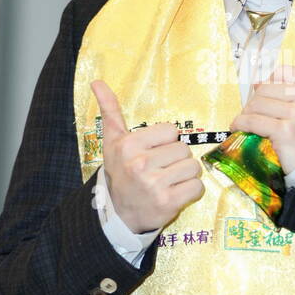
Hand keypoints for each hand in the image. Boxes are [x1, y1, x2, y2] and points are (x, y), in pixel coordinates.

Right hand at [90, 80, 203, 232]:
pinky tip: (175, 194)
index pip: (171, 131)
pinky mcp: (168, 202)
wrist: (119, 212)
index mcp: (129, 145)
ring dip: (185, 175)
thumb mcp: (113, 141)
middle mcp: (140, 163)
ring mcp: (154, 184)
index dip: (166, 142)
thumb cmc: (121, 172)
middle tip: (161, 170)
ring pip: (193, 167)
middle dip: (177, 160)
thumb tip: (97, 82)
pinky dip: (191, 191)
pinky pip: (197, 187)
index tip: (154, 153)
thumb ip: (110, 111)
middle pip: (184, 150)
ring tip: (169, 182)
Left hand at [228, 65, 294, 174]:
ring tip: (246, 121)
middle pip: (267, 87)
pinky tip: (238, 127)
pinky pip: (252, 121)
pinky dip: (240, 124)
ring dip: (246, 113)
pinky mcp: (286, 131)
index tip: (263, 93)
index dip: (269, 82)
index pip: (283, 72)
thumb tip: (257, 83)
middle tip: (251, 113)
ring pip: (257, 103)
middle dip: (254, 100)